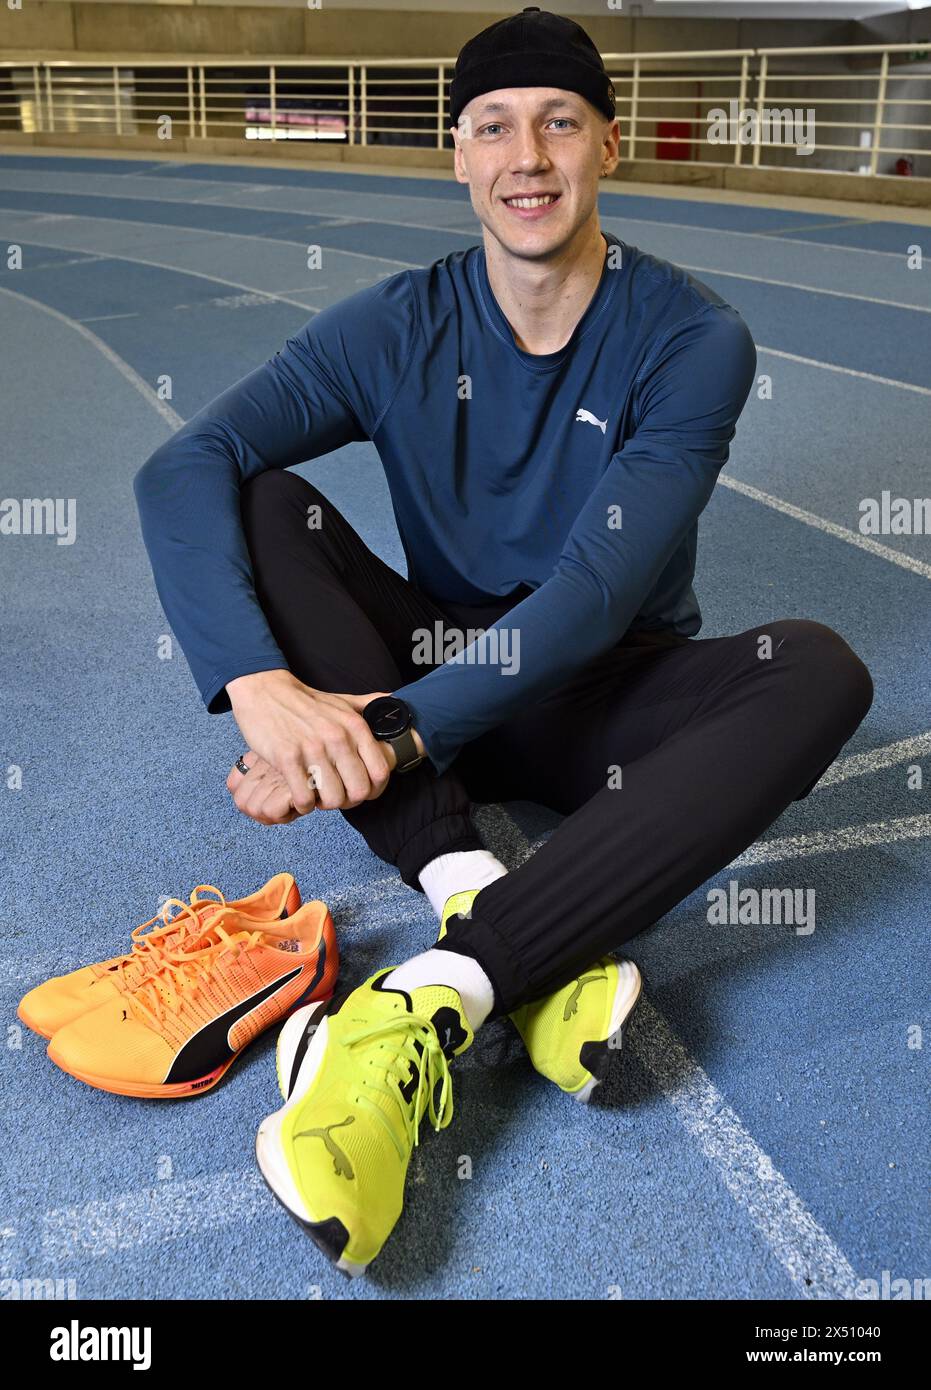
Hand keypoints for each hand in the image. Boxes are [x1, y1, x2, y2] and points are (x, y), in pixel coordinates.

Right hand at [225, 671, 398, 813]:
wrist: (265, 690)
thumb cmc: (305, 701)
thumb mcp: (343, 700)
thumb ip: (369, 704)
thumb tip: (395, 702)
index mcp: (355, 726)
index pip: (380, 773)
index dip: (373, 790)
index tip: (358, 790)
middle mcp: (338, 738)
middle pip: (358, 792)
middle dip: (348, 800)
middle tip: (334, 794)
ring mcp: (312, 748)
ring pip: (333, 799)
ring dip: (324, 804)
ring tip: (316, 793)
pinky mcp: (286, 758)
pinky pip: (304, 799)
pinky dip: (302, 804)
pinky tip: (298, 793)